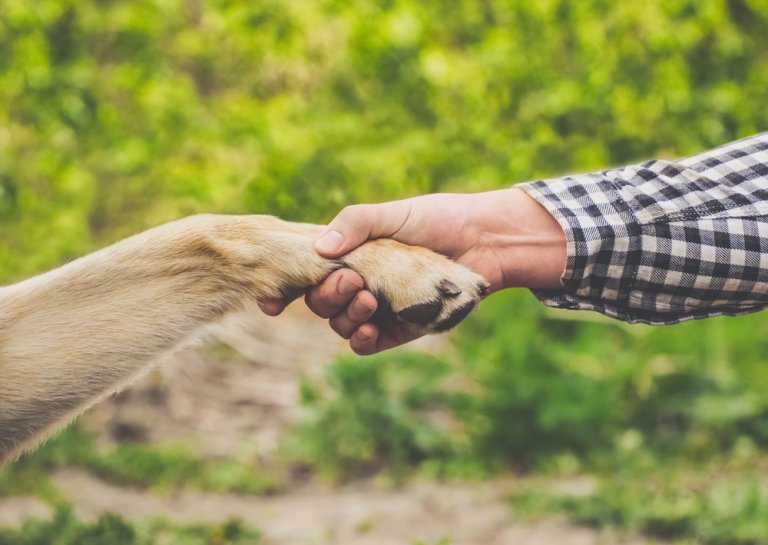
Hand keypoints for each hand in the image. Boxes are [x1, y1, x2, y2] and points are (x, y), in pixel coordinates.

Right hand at [260, 188, 565, 353]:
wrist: (486, 242)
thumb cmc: (438, 220)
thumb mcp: (392, 214)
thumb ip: (354, 224)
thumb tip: (318, 249)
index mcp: (351, 255)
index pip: (308, 275)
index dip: (286, 289)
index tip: (271, 302)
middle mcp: (359, 283)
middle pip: (321, 303)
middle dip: (327, 297)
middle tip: (353, 283)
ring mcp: (379, 308)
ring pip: (342, 325)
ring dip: (346, 317)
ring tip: (370, 299)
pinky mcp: (401, 328)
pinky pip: (368, 344)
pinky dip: (363, 339)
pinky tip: (372, 326)